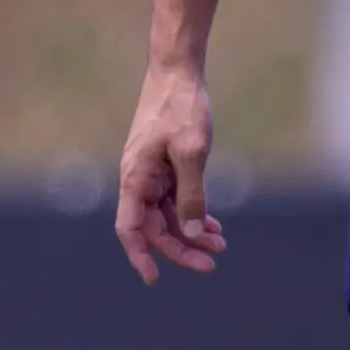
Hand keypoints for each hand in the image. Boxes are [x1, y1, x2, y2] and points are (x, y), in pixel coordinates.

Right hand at [115, 60, 227, 282]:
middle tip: (212, 263)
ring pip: (167, 215)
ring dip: (191, 232)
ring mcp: (151, 173)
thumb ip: (191, 196)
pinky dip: (193, 213)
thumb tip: (189, 232)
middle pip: (154, 227)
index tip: (154, 278)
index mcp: (135, 177)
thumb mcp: (191, 153)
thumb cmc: (181, 106)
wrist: (178, 70)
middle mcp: (138, 179)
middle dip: (181, 248)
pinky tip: (214, 225)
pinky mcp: (165, 165)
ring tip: (220, 245)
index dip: (140, 255)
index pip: (129, 229)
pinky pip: (175, 199)